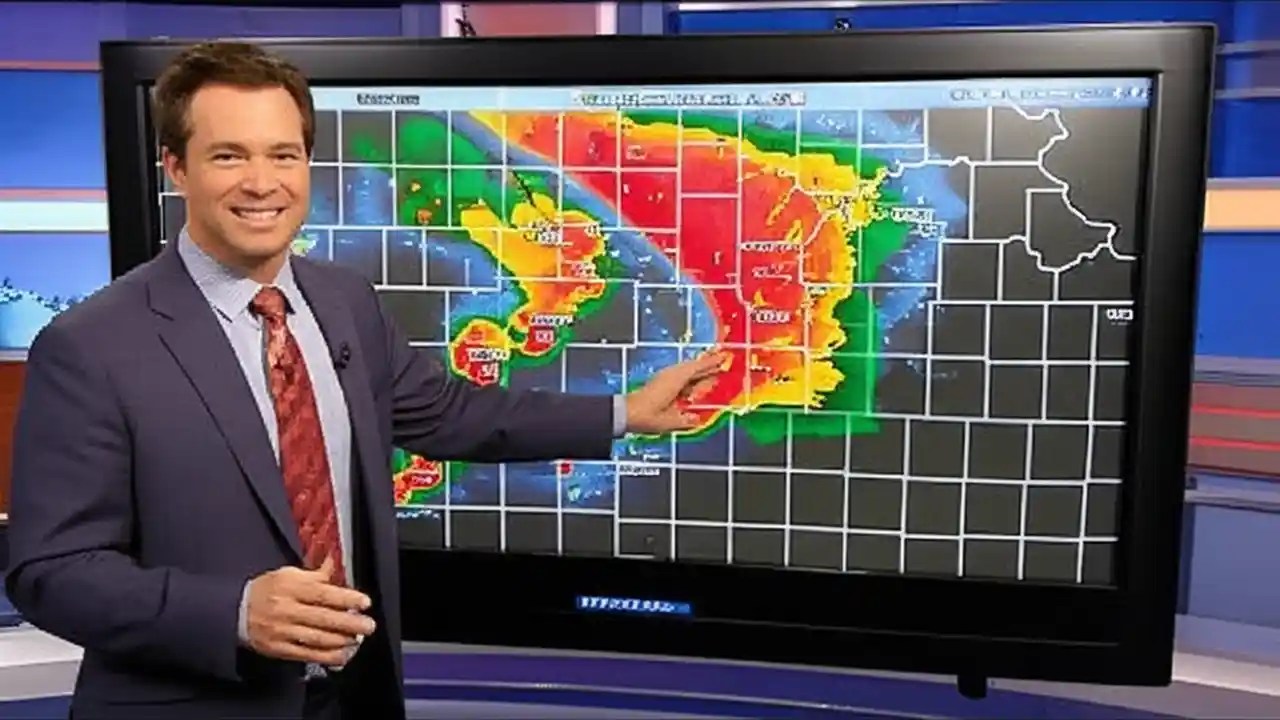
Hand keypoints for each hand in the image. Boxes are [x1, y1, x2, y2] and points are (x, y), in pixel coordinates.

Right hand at [244, 557, 374, 666]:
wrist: (234, 611)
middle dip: (350, 623)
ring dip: (342, 641)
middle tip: (368, 625)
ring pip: (317, 638)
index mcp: (290, 587)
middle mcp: (287, 609)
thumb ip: (315, 574)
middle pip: (323, 618)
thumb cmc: (265, 590)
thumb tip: (336, 564)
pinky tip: (343, 654)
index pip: (323, 593)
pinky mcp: (280, 648)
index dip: (347, 599)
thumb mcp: (288, 574)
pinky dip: (328, 656)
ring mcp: (283, 630)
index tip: (364, 602)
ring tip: (357, 640)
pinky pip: (308, 654)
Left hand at [625, 350, 726, 434]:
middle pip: (693, 368)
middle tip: (722, 361)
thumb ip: (686, 420)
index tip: (723, 357)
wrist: (625, 414)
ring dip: (698, 372)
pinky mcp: (658, 383)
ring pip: (686, 372)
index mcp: (676, 380)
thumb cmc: (647, 416)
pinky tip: (693, 387)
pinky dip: (689, 379)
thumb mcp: (671, 421)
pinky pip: (679, 378)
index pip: (698, 368)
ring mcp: (664, 378)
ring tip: (711, 373)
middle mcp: (671, 375)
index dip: (711, 363)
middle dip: (707, 366)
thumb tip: (697, 420)